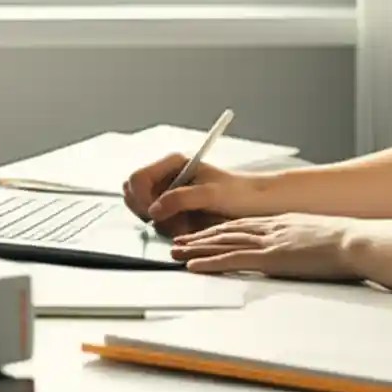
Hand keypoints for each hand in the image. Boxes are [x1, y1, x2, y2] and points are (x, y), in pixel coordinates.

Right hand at [122, 153, 269, 237]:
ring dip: (160, 222)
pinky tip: (187, 227)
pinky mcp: (175, 211)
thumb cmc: (240, 193)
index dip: (141, 197)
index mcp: (173, 164)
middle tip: (167, 219)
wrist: (258, 206)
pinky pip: (158, 222)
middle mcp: (168, 177)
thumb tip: (154, 210)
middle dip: (146, 210)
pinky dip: (168, 228)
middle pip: (134, 194)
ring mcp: (170, 195)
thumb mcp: (210, 194)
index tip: (154, 212)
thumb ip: (180, 199)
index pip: (138, 178)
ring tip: (184, 224)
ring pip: (144, 211)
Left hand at [170, 213, 361, 280]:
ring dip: (197, 248)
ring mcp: (269, 242)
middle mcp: (271, 228)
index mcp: (284, 222)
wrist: (357, 241)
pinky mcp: (270, 258)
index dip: (221, 228)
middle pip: (227, 230)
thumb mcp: (324, 236)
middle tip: (179, 240)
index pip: (244, 224)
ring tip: (176, 251)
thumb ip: (309, 241)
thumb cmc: (349, 242)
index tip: (204, 232)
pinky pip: (232, 260)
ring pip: (223, 243)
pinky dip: (209, 263)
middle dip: (201, 236)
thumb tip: (311, 250)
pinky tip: (192, 266)